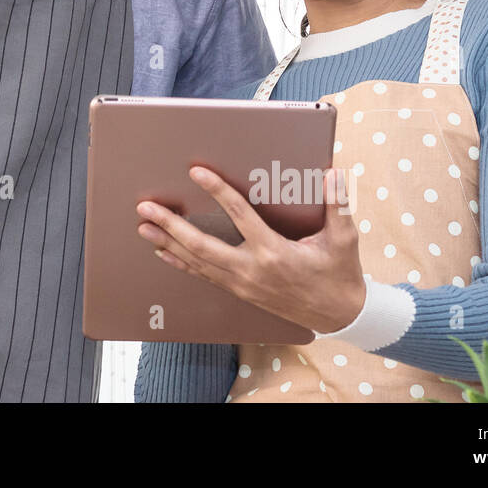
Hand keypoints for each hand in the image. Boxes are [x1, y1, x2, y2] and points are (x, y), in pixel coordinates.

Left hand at [135, 166, 365, 333]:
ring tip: (143, 227)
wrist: (340, 315)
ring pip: (197, 262)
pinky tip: (163, 253)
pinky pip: (204, 275)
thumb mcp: (344, 239)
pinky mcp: (240, 291)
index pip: (239, 215)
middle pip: (201, 245)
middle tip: (146, 208)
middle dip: (170, 225)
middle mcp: (252, 269)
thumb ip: (337, 203)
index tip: (197, 171)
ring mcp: (243, 284)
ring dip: (167, 243)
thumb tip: (334, 172)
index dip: (217, 190)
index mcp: (274, 252)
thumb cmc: (340, 274)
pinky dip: (181, 263)